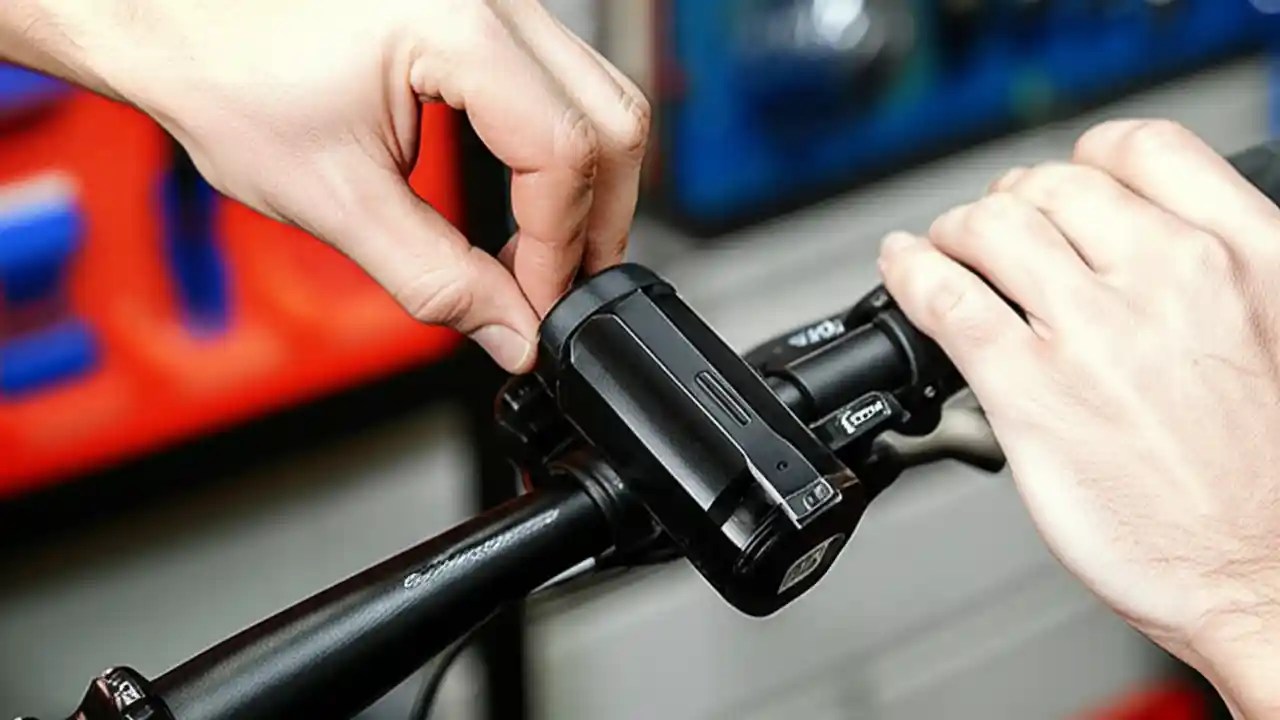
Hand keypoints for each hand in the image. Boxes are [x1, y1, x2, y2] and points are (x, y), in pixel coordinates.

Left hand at [6, 0, 649, 371]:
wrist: (169, 14)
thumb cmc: (220, 72)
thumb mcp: (334, 199)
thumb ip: (439, 277)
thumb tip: (516, 333)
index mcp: (459, 26)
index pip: (566, 154)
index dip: (562, 249)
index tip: (536, 308)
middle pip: (613, 119)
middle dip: (600, 220)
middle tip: (558, 291)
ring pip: (601, 95)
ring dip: (588, 186)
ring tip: (544, 255)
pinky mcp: (484, 8)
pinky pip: (563, 78)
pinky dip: (561, 148)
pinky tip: (528, 197)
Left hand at [879, 121, 1279, 716]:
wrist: (1264, 572)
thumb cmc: (1267, 472)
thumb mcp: (1277, 330)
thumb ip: (1213, 273)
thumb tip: (1133, 239)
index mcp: (1244, 255)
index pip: (1143, 149)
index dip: (1087, 160)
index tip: (1064, 181)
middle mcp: (1170, 278)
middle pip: (1052, 185)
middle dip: (1012, 201)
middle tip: (996, 232)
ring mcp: (1092, 332)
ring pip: (991, 228)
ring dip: (956, 232)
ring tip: (945, 250)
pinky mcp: (1029, 390)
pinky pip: (945, 299)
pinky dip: (909, 272)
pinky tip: (902, 268)